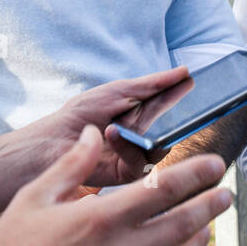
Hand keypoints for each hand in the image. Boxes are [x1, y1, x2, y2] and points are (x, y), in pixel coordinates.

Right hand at [0, 125, 232, 245]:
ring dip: (198, 240)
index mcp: (101, 220)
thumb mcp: (35, 197)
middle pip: (185, 225)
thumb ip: (73, 164)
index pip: (166, 190)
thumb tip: (96, 134)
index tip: (215, 166)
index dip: (197, 175)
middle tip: (226, 194)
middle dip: (210, 206)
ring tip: (204, 227)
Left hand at [31, 65, 193, 186]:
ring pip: (162, 149)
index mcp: (140, 113)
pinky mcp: (127, 174)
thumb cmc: (80, 114)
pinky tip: (112, 135)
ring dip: (146, 133)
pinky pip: (142, 164)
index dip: (181, 93)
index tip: (194, 81)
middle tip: (188, 108)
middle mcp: (142, 135)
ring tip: (118, 124)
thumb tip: (184, 71)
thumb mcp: (119, 91)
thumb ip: (152, 84)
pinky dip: (128, 148)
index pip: (169, 102)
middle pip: (172, 127)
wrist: (52, 141)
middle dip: (180, 117)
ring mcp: (136, 155)